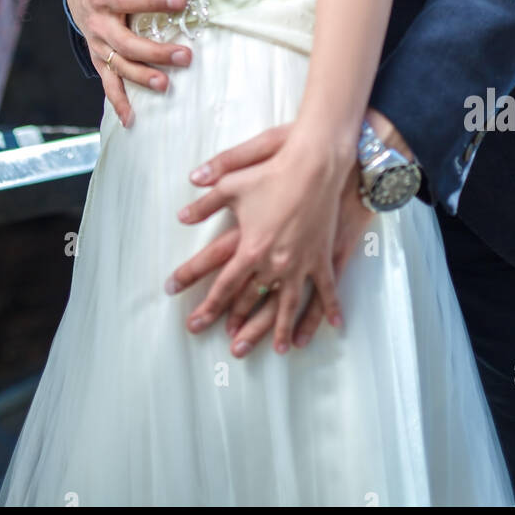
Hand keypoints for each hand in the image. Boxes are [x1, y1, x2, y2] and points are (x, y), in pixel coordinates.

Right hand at [66, 0, 197, 125]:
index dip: (154, 0)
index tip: (180, 0)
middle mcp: (100, 26)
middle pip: (127, 43)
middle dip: (155, 51)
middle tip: (185, 55)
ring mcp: (100, 47)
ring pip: (121, 67)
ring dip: (144, 77)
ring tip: (167, 84)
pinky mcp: (102, 61)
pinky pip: (109, 85)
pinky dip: (119, 103)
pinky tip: (133, 120)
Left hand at [172, 122, 351, 353]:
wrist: (316, 165)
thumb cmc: (273, 171)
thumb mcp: (232, 184)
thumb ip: (205, 203)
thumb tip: (181, 216)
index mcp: (250, 248)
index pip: (224, 285)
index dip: (208, 304)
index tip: (194, 322)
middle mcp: (275, 263)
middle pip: (253, 300)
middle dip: (238, 323)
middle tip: (229, 347)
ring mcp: (301, 263)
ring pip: (289, 305)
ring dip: (281, 328)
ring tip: (276, 349)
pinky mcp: (323, 257)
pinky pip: (327, 290)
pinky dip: (329, 309)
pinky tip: (334, 327)